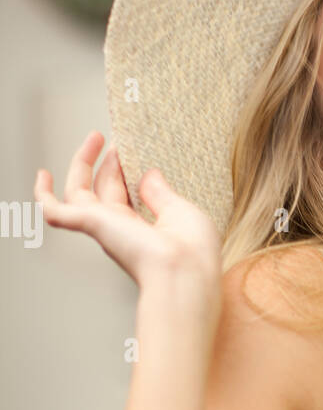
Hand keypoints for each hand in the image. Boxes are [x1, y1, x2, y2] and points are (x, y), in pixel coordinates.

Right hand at [34, 131, 222, 291]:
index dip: (127, 171)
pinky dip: (44, 195)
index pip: (128, 195)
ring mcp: (104, 227)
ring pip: (79, 193)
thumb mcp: (182, 212)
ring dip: (83, 164)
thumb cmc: (192, 252)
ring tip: (95, 138)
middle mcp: (121, 230)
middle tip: (116, 140)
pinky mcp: (91, 224)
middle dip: (109, 162)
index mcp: (144, 230)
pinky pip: (56, 212)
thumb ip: (162, 193)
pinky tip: (42, 176)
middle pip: (105, 189)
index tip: (132, 149)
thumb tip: (149, 174)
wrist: (184, 271)